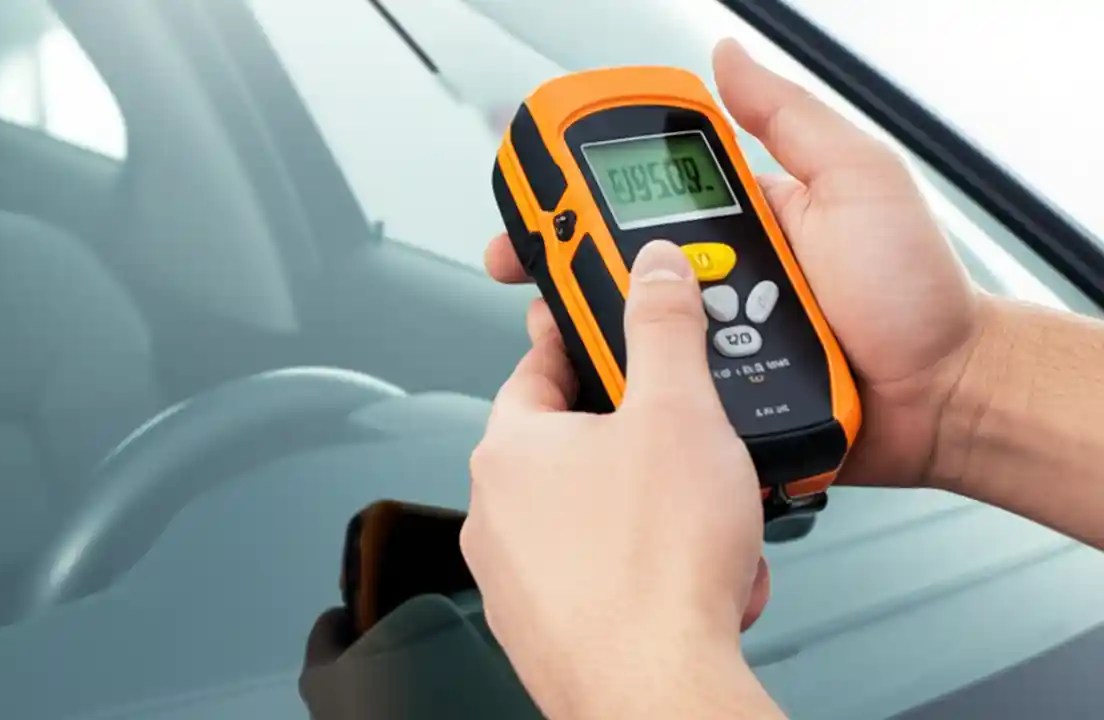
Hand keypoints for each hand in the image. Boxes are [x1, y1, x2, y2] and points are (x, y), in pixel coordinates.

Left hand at [463, 242, 780, 719]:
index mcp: (511, 448)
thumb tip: (656, 272)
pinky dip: (652, 564)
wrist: (658, 693)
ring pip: (600, 512)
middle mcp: (497, 511)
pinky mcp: (549, 624)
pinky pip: (608, 570)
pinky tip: (697, 577)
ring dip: (659, 508)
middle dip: (645, 442)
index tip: (602, 322)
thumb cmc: (655, 569)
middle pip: (576, 442)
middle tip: (690, 445)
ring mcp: (518, 575)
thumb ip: (664, 329)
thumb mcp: (678, 414)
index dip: (582, 337)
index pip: (538, 365)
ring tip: (706, 523)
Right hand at [485, 39, 982, 488]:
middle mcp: (711, 279)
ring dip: (579, 322)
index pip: (639, 193)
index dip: (580, 187)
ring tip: (560, 321)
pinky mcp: (709, 400)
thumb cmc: (915, 292)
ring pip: (619, 330)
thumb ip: (791, 120)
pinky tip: (594, 380)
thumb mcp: (857, 180)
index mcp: (737, 220)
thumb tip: (727, 55)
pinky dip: (617, 386)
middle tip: (525, 259)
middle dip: (556, 257)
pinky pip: (650, 391)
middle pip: (612, 262)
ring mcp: (706, 342)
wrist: (944, 399)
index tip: (539, 188)